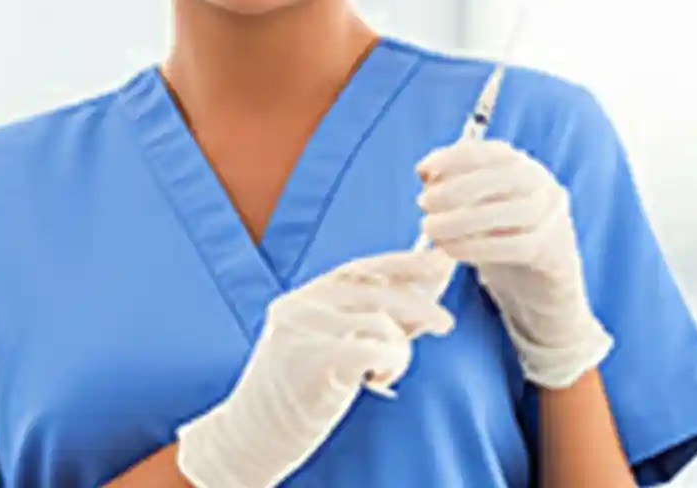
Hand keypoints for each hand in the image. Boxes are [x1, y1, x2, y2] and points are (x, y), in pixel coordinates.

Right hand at [176, 249, 456, 487]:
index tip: (440, 260)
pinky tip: (379, 379)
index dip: (402, 262)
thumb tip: (426, 293)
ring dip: (399, 347)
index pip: (361, 268)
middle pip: (375, 289)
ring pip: (378, 320)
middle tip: (446, 323)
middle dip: (419, 303)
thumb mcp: (336, 347)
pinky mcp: (308, 359)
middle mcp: (299, 304)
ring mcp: (300, 329)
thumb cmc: (300, 394)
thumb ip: (372, 321)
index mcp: (305, 297)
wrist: (251, 436)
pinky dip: (390, 362)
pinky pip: (372, 349)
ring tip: (389, 370)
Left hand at [416, 139, 612, 388]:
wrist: (538, 286)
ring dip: (463, 219)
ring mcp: (554, 218)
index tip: (424, 172)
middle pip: (503, 177)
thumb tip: (426, 172)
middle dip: (457, 188)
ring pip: (511, 211)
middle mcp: (543, 186)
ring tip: (431, 230)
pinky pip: (517, 246)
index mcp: (522, 167)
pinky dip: (479, 247)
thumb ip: (453, 187)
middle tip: (424, 204)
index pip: (492, 151)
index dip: (455, 157)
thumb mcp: (475, 208)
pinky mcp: (555, 252)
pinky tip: (451, 251)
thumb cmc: (498, 238)